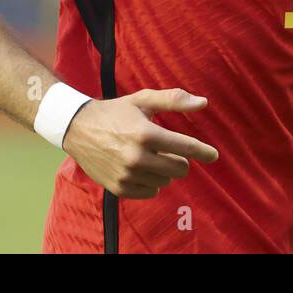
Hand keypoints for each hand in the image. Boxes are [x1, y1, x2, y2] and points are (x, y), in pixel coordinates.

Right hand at [62, 88, 218, 198]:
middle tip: (168, 150)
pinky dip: (151, 182)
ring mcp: (127, 175)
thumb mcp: (143, 100)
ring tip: (149, 156)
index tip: (213, 156)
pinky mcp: (119, 188)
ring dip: (163, 170)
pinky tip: (142, 169)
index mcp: (145, 133)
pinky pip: (151, 192)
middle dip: (179, 159)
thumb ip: (174, 100)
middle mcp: (136, 157)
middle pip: (179, 169)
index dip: (203, 152)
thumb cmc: (116, 112)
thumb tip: (203, 102)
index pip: (186, 148)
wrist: (78, 129)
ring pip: (165, 181)